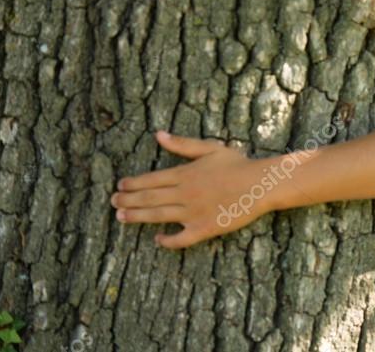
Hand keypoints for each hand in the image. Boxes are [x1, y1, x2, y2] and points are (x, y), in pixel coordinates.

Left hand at [111, 131, 278, 249]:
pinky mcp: (204, 228)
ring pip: (159, 215)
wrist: (260, 184)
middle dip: (129, 200)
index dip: (133, 183)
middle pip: (150, 198)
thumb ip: (182, 144)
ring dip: (138, 216)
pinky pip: (181, 238)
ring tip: (121, 217)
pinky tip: (158, 239)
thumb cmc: (238, 164)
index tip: (120, 185)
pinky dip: (168, 240)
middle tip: (113, 202)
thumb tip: (158, 135)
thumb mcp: (210, 148)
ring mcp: (193, 213)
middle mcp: (184, 194)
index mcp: (185, 174)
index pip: (152, 179)